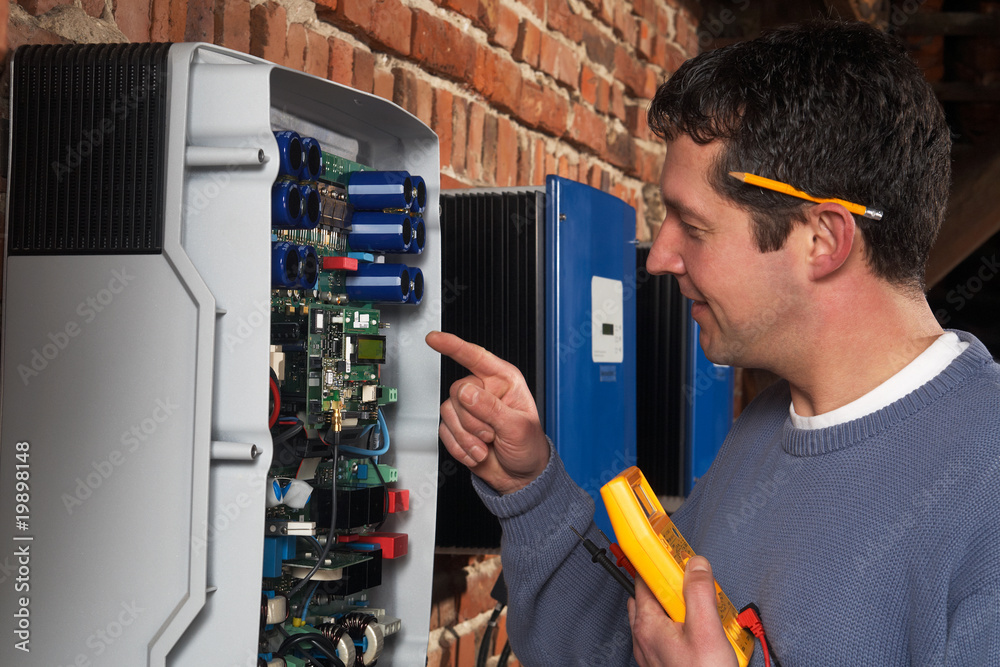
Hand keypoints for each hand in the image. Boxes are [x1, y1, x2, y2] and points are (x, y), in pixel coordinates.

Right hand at [425, 331, 548, 493]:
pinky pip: (444, 431)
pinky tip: (477, 451)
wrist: (519, 477)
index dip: (453, 346)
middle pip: (458, 391)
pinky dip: (461, 447)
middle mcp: (484, 390)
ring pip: (448, 412)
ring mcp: (468, 409)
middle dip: (474, 420)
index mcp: (504, 381)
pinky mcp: (456, 426)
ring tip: (487, 444)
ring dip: (468, 437)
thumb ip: (492, 408)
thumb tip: (468, 392)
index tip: (434, 339)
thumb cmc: (528, 447)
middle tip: (492, 434)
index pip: (476, 357)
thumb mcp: (517, 427)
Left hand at [628, 557, 737, 666]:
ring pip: (660, 616)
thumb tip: (696, 566)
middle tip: (694, 584)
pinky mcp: (662, 661)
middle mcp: (644, 637)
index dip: (660, 564)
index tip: (675, 556)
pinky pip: (666, 634)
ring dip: (677, 608)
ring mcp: (651, 651)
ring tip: (703, 612)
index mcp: (648, 624)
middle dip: (672, 586)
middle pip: (652, 596)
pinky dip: (679, 625)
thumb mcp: (706, 629)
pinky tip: (699, 632)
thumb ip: (700, 593)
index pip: (644, 579)